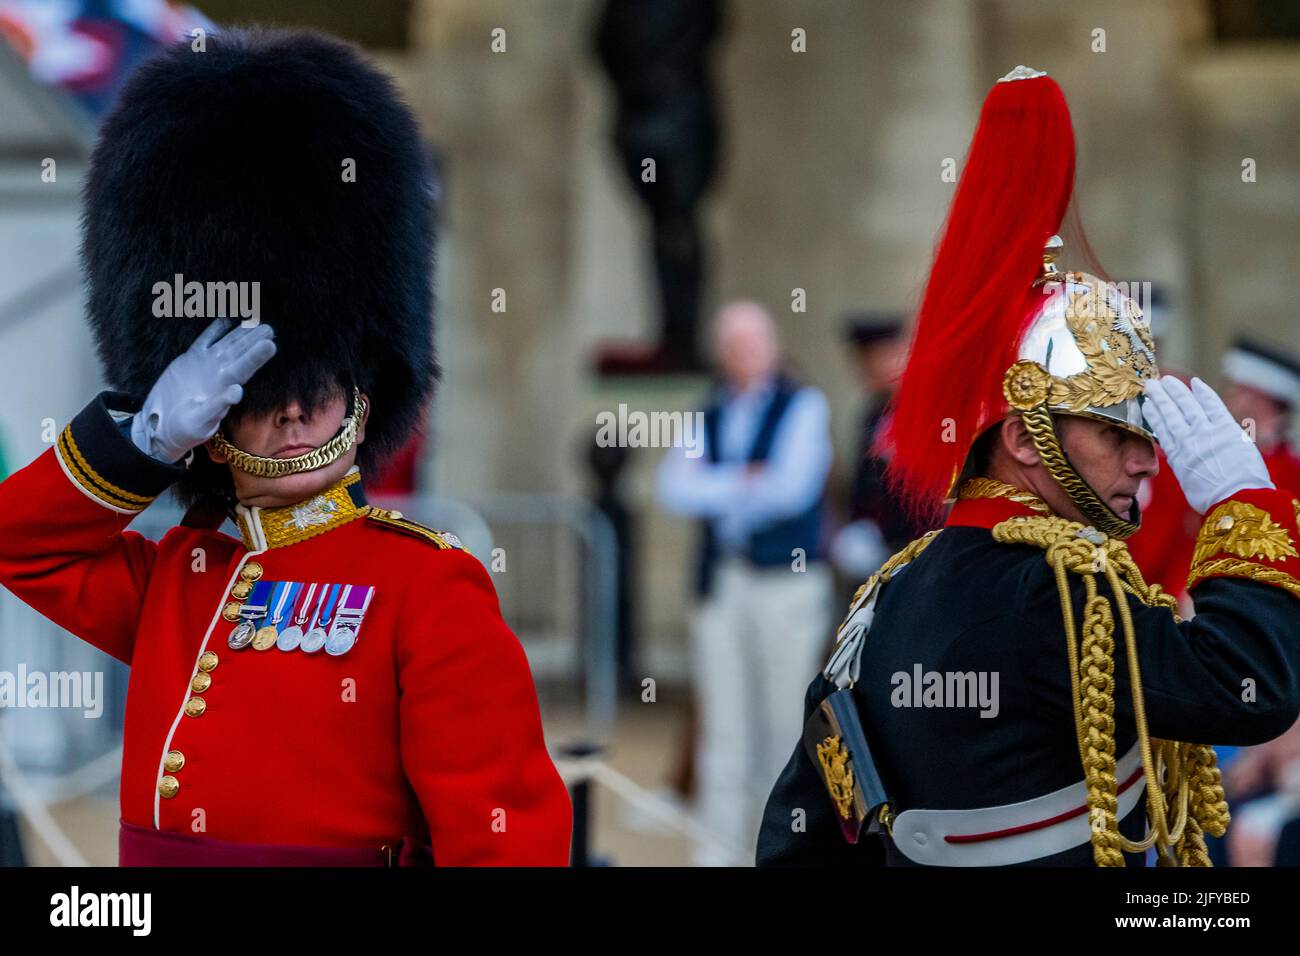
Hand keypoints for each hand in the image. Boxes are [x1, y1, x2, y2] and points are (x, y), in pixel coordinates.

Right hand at [130, 318, 275, 463]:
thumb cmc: (185, 429)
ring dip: (240, 332)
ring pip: (227, 343)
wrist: (161, 426)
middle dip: (254, 340)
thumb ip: (219, 406)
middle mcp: (219, 373)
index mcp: (224, 387)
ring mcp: (206, 364)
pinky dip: (214, 330)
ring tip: (255, 320)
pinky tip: (226, 320)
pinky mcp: (190, 359)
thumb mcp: (201, 422)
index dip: (258, 356)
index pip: (245, 368)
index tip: (271, 344)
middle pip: (240, 352)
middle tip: (269, 327)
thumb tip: (237, 391)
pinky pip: (204, 340)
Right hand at [1141, 375, 1273, 513]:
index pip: (1161, 429)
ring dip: (1176, 390)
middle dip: (1160, 397)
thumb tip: (1183, 460)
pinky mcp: (1226, 428)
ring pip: (1187, 405)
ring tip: (1166, 380)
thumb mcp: (1188, 482)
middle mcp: (1187, 440)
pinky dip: (1203, 393)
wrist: (1234, 499)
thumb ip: (1184, 465)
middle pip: (1170, 413)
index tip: (1146, 403)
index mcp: (1176, 455)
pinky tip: (1195, 382)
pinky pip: (1212, 405)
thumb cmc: (1212, 498)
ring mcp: (1205, 432)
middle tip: (1151, 383)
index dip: (1153, 414)